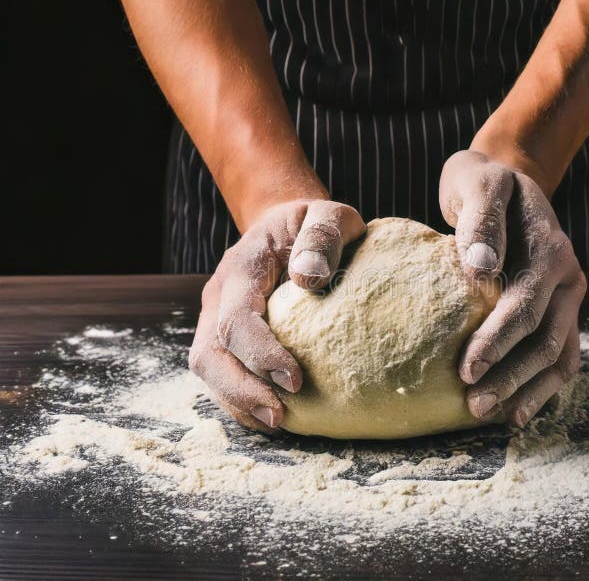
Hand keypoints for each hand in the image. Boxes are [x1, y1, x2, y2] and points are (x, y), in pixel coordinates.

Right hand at [188, 199, 365, 431]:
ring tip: (279, 424)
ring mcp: (217, 319)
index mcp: (241, 268)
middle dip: (240, 391)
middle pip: (210, 354)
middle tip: (281, 416)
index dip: (260, 353)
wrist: (286, 224)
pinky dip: (242, 401)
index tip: (296, 379)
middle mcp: (219, 297)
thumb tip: (310, 278)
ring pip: (210, 371)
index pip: (237, 319)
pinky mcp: (226, 338)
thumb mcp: (328, 214)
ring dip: (239, 402)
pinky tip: (274, 416)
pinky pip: (223, 375)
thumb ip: (323, 236)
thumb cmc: (312, 223)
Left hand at [439, 150, 586, 427]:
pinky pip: (559, 355)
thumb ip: (481, 219)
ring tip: (493, 416)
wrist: (507, 179)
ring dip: (528, 390)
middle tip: (474, 405)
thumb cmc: (483, 182)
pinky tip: (516, 411)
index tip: (466, 369)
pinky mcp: (558, 310)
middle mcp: (568, 278)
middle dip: (511, 377)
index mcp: (551, 250)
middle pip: (546, 340)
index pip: (526, 306)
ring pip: (559, 356)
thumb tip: (480, 268)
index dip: (497, 341)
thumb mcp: (479, 183)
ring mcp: (567, 298)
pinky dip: (542, 386)